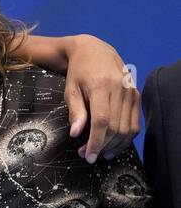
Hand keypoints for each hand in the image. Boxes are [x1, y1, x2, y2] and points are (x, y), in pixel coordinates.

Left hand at [64, 34, 139, 162]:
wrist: (94, 51)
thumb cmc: (78, 72)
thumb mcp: (70, 89)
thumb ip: (75, 111)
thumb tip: (76, 134)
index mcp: (101, 86)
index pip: (102, 121)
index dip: (95, 142)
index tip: (87, 156)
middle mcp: (120, 89)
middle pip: (115, 127)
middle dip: (101, 145)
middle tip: (86, 154)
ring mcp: (131, 92)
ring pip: (127, 128)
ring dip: (114, 145)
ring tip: (99, 152)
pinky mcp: (136, 96)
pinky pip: (134, 123)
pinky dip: (125, 138)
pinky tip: (113, 145)